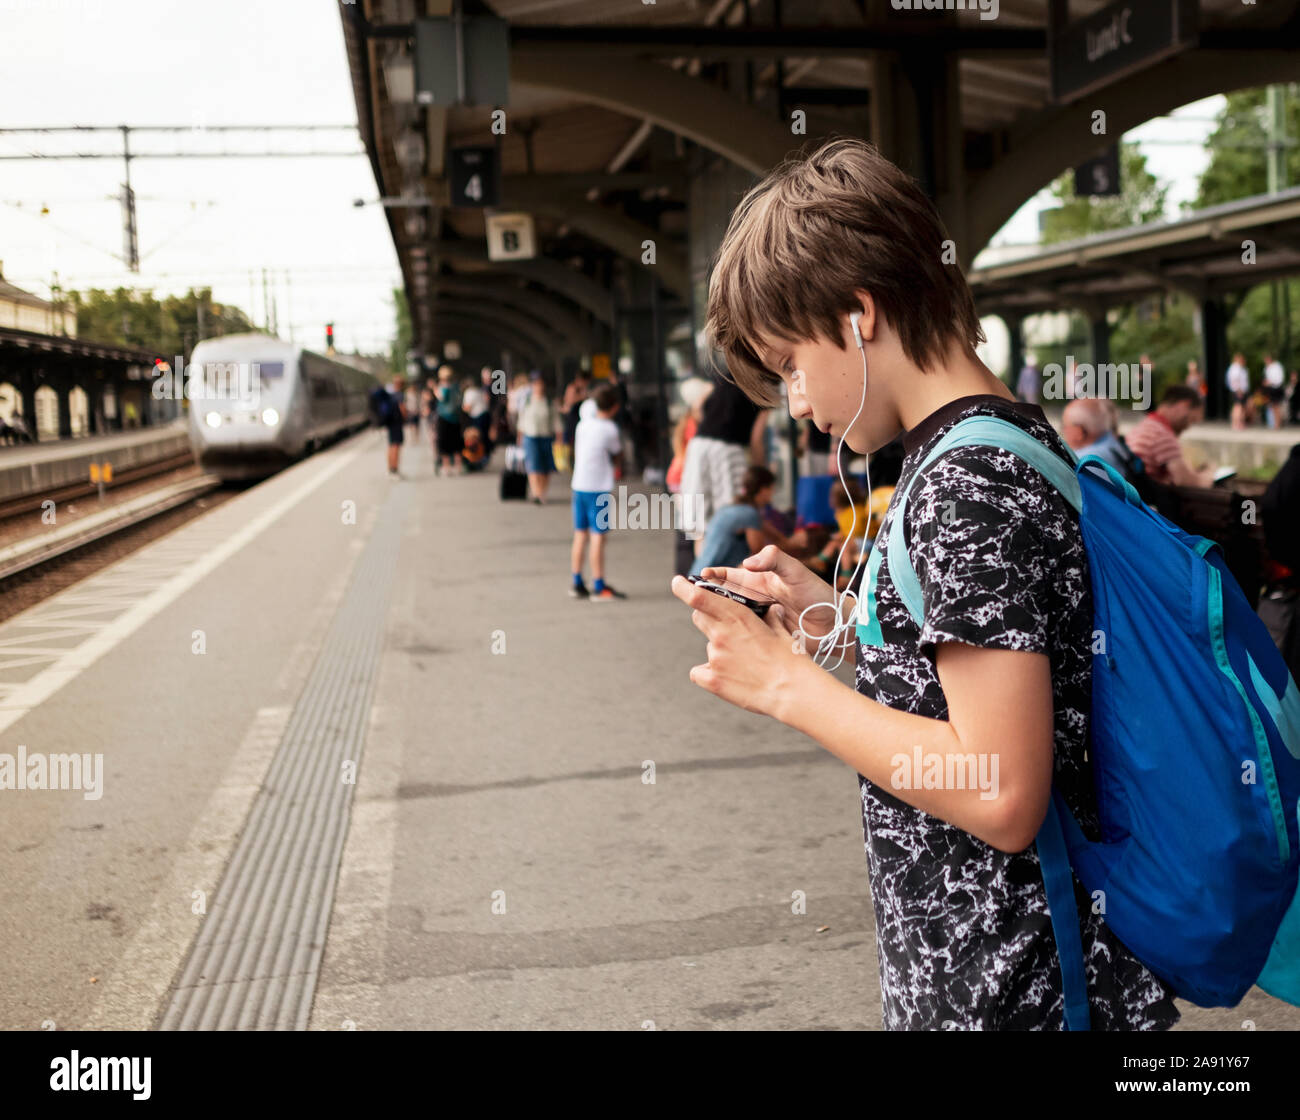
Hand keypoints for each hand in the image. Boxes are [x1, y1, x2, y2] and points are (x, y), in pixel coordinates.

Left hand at [670, 575, 813, 717]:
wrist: (793, 692)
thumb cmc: (791, 659)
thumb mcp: (781, 630)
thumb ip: (769, 617)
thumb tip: (770, 610)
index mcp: (737, 616)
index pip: (698, 597)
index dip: (683, 588)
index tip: (677, 583)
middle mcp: (721, 634)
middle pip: (699, 618)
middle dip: (708, 618)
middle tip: (727, 630)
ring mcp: (715, 658)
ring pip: (709, 647)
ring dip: (720, 650)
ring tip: (744, 663)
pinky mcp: (713, 680)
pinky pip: (700, 673)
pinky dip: (709, 674)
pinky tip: (728, 678)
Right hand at [699, 545, 841, 644]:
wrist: (835, 625)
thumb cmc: (817, 593)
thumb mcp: (796, 571)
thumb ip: (774, 559)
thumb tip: (747, 563)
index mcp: (758, 582)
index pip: (728, 577)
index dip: (712, 576)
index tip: (698, 578)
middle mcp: (754, 601)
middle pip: (723, 599)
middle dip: (706, 599)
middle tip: (691, 601)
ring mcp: (756, 621)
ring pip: (729, 620)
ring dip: (716, 621)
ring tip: (701, 622)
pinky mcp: (762, 638)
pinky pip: (742, 638)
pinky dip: (731, 639)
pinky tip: (720, 643)